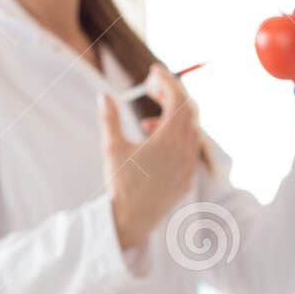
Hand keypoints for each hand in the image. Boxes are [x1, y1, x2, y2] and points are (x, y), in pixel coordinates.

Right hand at [100, 64, 201, 249]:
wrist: (129, 221)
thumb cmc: (120, 185)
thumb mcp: (112, 148)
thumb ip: (109, 118)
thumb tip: (103, 95)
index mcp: (168, 140)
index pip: (177, 99)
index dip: (167, 80)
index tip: (153, 71)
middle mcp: (184, 152)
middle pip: (189, 110)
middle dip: (171, 95)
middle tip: (152, 91)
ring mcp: (188, 166)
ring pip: (191, 130)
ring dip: (173, 119)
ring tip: (147, 123)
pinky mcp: (187, 179)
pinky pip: (189, 150)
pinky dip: (178, 139)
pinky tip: (156, 144)